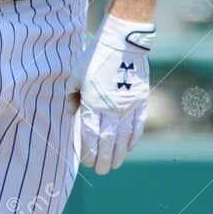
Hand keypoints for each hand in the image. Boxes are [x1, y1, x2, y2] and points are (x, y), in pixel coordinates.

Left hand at [75, 13, 153, 175]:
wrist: (123, 42)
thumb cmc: (95, 58)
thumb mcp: (76, 76)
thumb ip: (72, 98)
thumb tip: (71, 115)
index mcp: (92, 102)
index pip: (90, 134)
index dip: (89, 151)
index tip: (87, 161)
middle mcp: (111, 107)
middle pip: (107, 140)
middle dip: (104, 158)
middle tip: (101, 171)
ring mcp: (128, 105)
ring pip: (124, 137)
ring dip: (119, 154)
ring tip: (115, 165)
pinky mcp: (141, 100)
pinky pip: (138, 125)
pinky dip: (133, 138)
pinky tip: (129, 148)